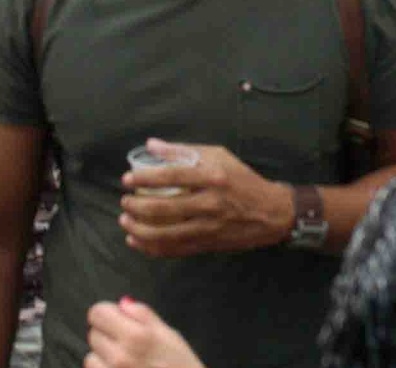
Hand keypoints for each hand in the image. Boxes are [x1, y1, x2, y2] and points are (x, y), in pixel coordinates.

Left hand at [87, 299, 204, 367]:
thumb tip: (123, 303)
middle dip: (107, 336)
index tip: (116, 320)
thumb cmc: (181, 367)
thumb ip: (144, 314)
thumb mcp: (169, 334)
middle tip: (128, 346)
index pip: (97, 313)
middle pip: (93, 334)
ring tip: (125, 363)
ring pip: (91, 358)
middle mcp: (120, 356)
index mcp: (136, 336)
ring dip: (103, 358)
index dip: (107, 314)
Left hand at [118, 140, 293, 256]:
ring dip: (139, 230)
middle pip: (164, 208)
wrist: (270, 213)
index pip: (172, 176)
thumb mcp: (219, 156)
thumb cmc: (242, 180)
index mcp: (213, 177)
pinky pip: (173, 250)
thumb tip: (152, 145)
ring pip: (165, 234)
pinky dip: (151, 248)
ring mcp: (208, 228)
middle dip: (137, 206)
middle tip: (125, 201)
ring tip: (126, 220)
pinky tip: (136, 241)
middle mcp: (211, 204)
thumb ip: (185, 151)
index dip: (145, 178)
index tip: (127, 179)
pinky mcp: (207, 245)